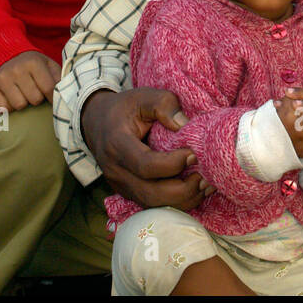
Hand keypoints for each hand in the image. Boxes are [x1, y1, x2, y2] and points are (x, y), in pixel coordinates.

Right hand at [0, 51, 60, 111]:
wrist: (6, 53)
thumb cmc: (33, 64)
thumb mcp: (48, 64)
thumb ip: (58, 77)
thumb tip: (65, 94)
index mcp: (33, 63)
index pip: (48, 89)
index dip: (52, 97)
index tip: (51, 98)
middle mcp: (16, 70)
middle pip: (35, 99)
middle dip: (37, 98)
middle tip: (34, 91)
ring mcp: (2, 79)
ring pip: (20, 105)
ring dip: (24, 103)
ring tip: (23, 93)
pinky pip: (4, 109)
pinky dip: (9, 107)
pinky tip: (12, 97)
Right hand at [80, 87, 212, 211]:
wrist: (96, 122)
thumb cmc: (124, 108)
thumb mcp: (143, 96)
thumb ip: (164, 104)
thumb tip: (185, 124)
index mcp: (117, 145)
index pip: (146, 165)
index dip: (173, 164)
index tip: (194, 153)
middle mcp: (116, 171)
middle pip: (151, 194)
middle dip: (183, 190)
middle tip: (205, 177)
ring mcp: (120, 186)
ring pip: (153, 205)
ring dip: (183, 200)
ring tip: (205, 185)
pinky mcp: (128, 193)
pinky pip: (153, 205)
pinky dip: (176, 202)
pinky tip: (194, 190)